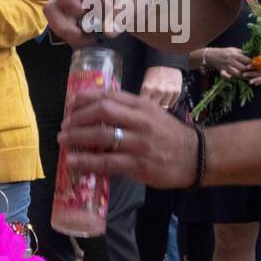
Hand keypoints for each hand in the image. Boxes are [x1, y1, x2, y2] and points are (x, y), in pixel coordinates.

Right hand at [44, 0, 150, 45]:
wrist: (130, 5)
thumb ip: (122, 12)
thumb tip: (110, 32)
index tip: (81, 11)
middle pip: (50, 9)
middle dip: (62, 26)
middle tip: (79, 34)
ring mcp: (69, 13)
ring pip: (55, 25)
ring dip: (70, 36)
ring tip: (90, 39)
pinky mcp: (73, 26)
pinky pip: (65, 35)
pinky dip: (77, 41)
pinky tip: (91, 40)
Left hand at [58, 87, 199, 188]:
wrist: (198, 157)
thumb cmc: (170, 136)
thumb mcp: (152, 114)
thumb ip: (128, 110)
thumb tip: (95, 109)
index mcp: (142, 106)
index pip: (109, 95)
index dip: (85, 98)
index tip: (71, 104)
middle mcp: (140, 121)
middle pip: (102, 111)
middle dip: (78, 117)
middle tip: (64, 124)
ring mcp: (139, 143)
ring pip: (101, 136)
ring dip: (77, 138)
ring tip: (63, 140)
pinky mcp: (138, 164)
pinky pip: (107, 162)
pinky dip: (86, 162)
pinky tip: (72, 162)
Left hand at [139, 65, 183, 110]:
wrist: (167, 62)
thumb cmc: (154, 72)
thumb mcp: (145, 83)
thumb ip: (145, 95)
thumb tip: (144, 106)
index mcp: (147, 88)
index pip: (144, 106)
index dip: (144, 109)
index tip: (144, 109)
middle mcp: (158, 91)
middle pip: (155, 108)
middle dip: (153, 108)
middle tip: (153, 106)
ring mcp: (169, 92)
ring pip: (164, 107)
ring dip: (162, 105)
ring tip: (160, 100)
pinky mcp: (177, 91)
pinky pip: (172, 103)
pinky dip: (169, 102)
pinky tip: (166, 97)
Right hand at [202, 47, 251, 77]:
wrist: (211, 55)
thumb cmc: (224, 52)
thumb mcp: (233, 49)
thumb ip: (241, 53)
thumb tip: (250, 56)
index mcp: (235, 54)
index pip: (247, 60)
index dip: (252, 64)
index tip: (256, 65)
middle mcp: (231, 60)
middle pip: (243, 68)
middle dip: (247, 70)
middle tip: (250, 71)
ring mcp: (226, 66)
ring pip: (236, 73)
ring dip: (240, 74)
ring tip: (243, 74)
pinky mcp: (221, 70)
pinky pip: (225, 75)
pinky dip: (228, 77)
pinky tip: (231, 77)